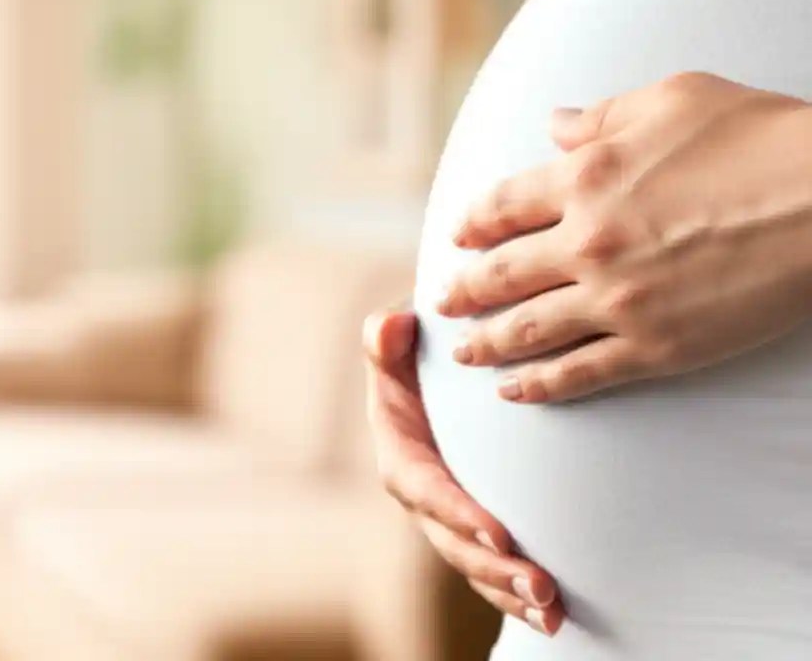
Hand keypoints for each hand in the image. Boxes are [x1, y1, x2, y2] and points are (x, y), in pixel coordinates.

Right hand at [364, 310, 562, 635]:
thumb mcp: (398, 339)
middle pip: (452, 540)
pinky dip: (518, 595)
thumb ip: (388, 336)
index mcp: (400, 450)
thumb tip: (391, 328)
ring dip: (510, 593)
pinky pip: (492, 568)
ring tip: (553, 612)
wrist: (441, 365)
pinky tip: (556, 616)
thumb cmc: (420, 350)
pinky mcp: (476, 524)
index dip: (456, 512)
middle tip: (540, 587)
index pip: (423, 487)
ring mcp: (449, 514)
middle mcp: (421, 491)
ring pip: (474, 564)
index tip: (498, 533)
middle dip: (492, 568)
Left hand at [439, 72, 811, 402]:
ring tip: (463, 353)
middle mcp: (587, 242)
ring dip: (486, 344)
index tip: (457, 237)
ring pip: (527, 330)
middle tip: (441, 302)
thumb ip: (602, 118)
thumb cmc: (762, 137)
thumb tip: (554, 124)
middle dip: (463, 291)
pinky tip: (514, 392)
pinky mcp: (654, 348)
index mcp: (585, 177)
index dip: (473, 224)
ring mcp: (617, 301)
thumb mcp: (674, 99)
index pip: (502, 206)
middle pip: (500, 274)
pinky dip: (539, 387)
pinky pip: (579, 373)